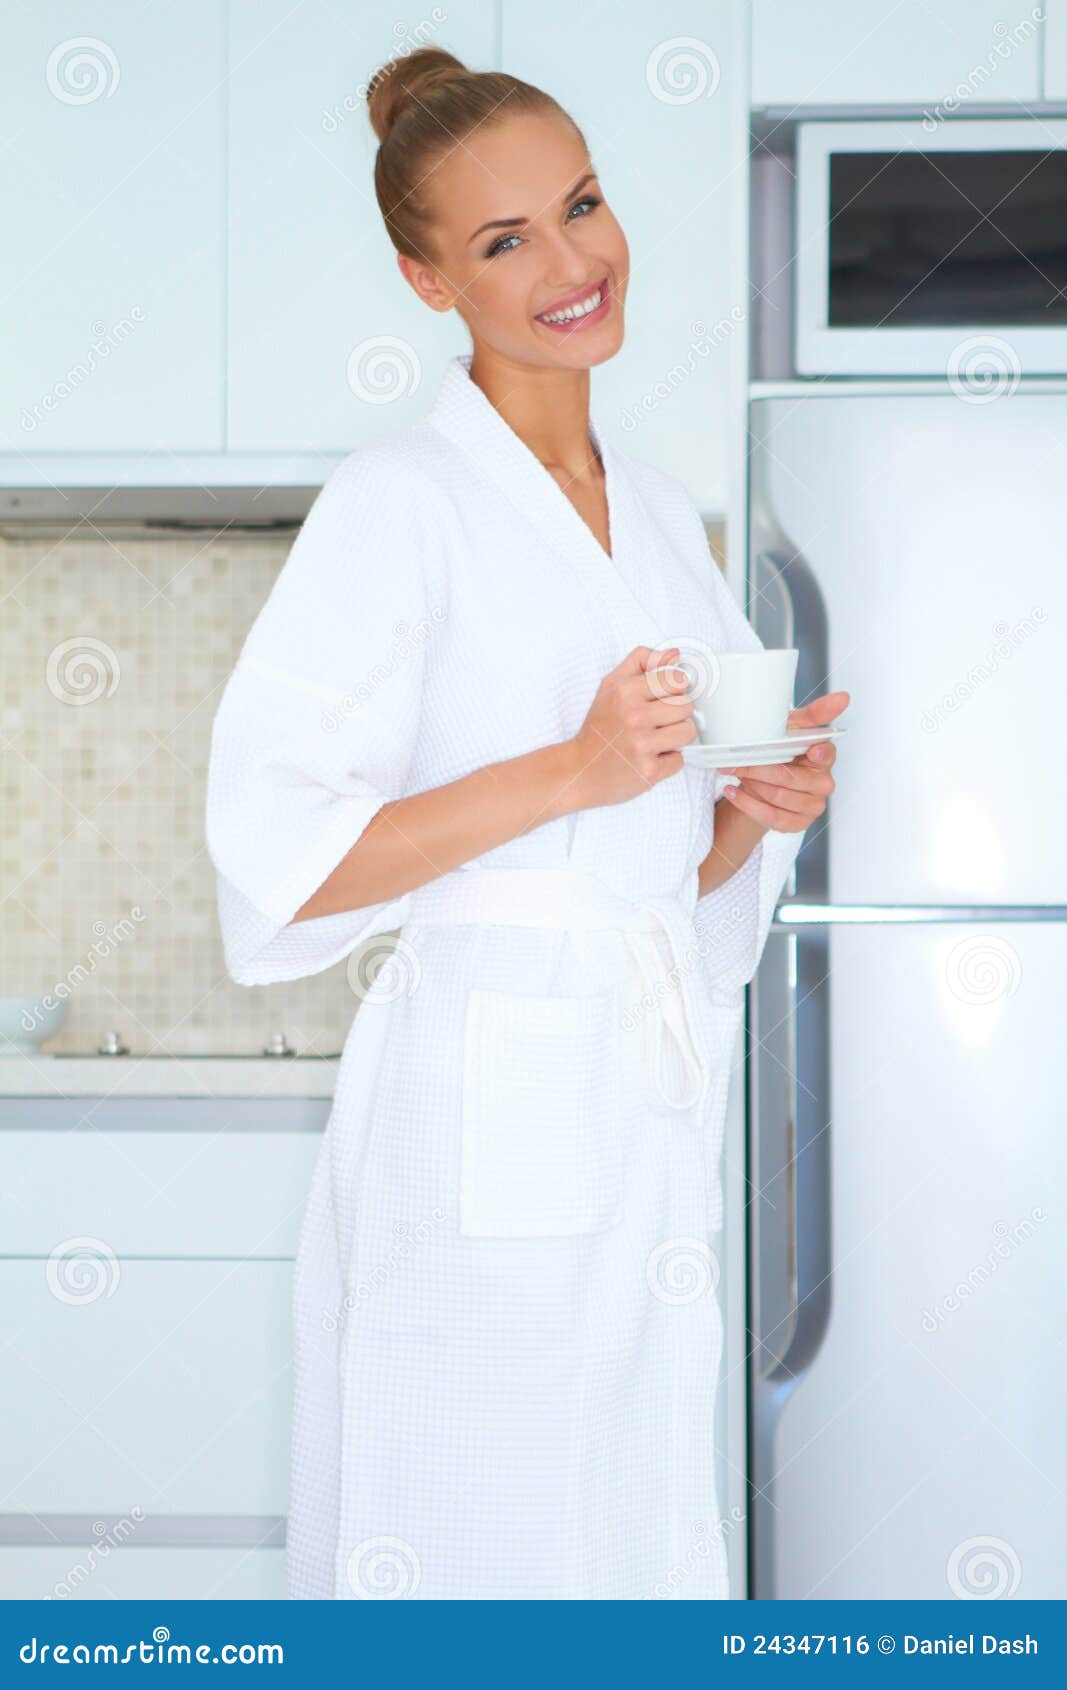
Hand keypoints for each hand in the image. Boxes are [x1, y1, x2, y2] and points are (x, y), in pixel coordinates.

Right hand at [566, 645, 696, 808]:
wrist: (581, 769)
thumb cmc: (600, 728)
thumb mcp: (611, 685)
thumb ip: (642, 662)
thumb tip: (674, 654)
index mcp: (625, 691)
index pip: (676, 678)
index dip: (674, 688)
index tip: (663, 697)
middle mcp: (633, 716)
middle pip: (686, 705)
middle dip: (674, 714)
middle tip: (655, 722)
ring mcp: (642, 744)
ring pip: (688, 731)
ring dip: (676, 737)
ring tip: (655, 739)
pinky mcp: (649, 770)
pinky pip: (679, 759)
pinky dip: (667, 761)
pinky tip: (649, 757)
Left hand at [717, 689, 850, 833]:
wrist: (763, 782)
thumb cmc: (780, 750)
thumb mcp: (792, 727)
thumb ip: (816, 713)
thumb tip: (843, 697)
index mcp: (824, 756)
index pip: (826, 753)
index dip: (818, 753)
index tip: (810, 750)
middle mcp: (823, 783)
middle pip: (791, 778)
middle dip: (760, 769)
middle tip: (737, 760)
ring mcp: (812, 806)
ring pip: (779, 798)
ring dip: (752, 785)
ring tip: (735, 773)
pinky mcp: (797, 823)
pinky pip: (772, 818)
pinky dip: (748, 804)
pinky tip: (735, 792)